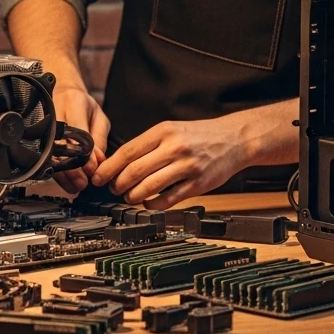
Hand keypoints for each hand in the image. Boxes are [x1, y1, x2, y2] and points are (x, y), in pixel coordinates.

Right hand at [52, 84, 109, 193]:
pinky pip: (46, 158)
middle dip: (71, 169)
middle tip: (82, 183)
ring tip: (76, 187)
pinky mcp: (40, 138)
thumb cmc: (82, 104)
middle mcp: (55, 115)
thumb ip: (99, 138)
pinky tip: (67, 183)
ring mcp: (44, 126)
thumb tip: (97, 161)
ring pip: (49, 155)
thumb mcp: (98, 116)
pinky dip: (57, 174)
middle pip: (59, 146)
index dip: (84, 154)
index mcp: (72, 103)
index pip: (77, 131)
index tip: (91, 169)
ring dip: (63, 175)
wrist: (61, 92)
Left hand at [91, 117, 249, 208]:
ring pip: (149, 187)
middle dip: (118, 184)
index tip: (98, 177)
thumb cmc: (200, 135)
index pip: (128, 151)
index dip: (109, 167)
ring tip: (129, 197)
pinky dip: (153, 204)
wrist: (235, 138)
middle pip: (134, 171)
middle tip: (113, 189)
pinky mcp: (198, 184)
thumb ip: (149, 144)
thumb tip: (119, 162)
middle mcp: (174, 147)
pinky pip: (168, 199)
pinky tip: (149, 202)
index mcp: (164, 131)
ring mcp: (186, 166)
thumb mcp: (172, 130)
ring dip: (133, 196)